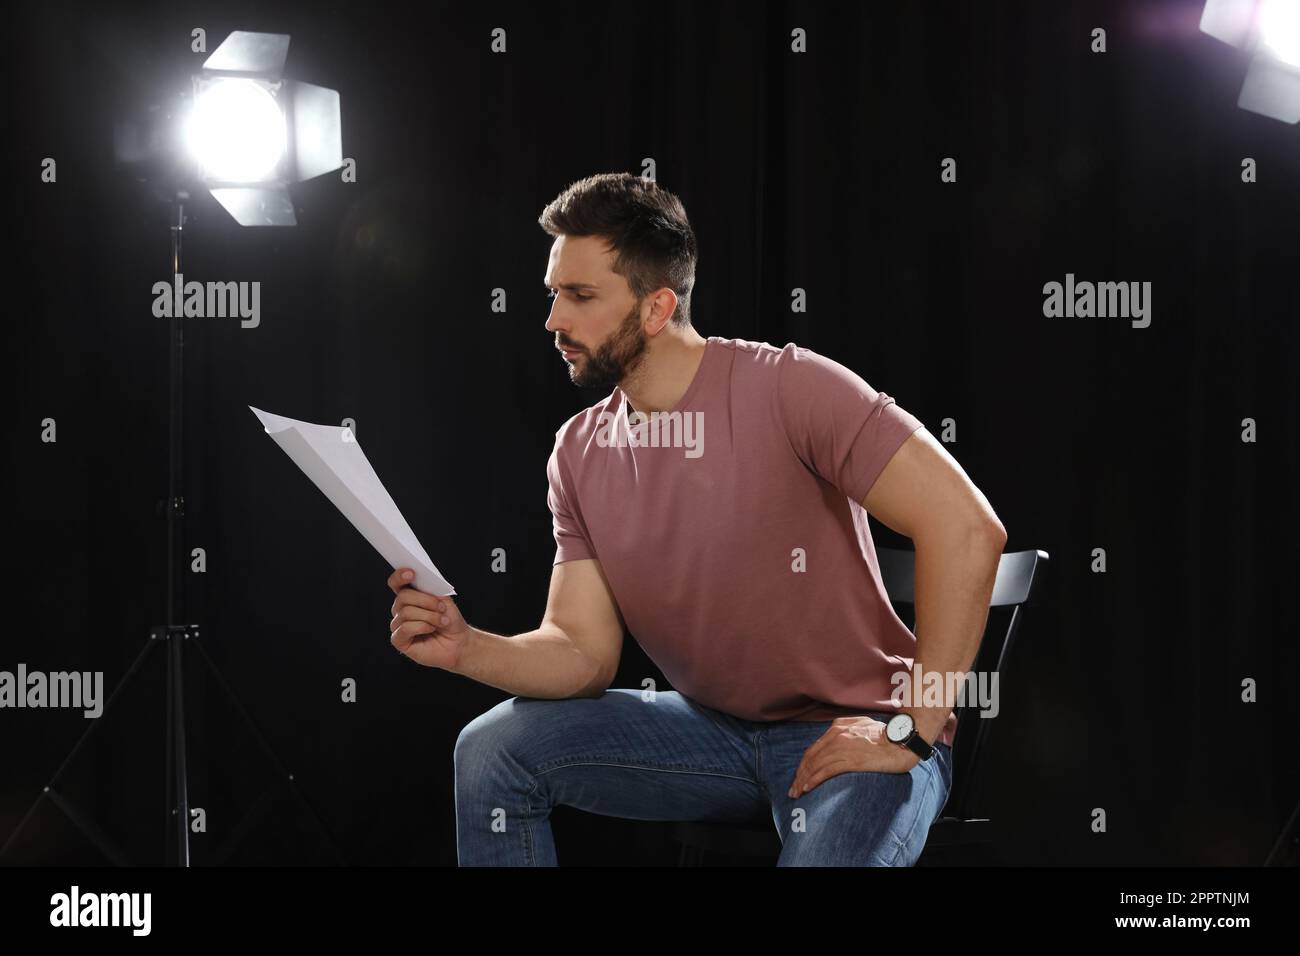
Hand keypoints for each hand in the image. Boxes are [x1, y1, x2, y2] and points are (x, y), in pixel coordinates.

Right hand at [387, 567, 470, 669]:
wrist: (458, 642)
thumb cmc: (450, 621)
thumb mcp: (445, 600)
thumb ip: (432, 590)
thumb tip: (422, 582)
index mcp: (409, 597)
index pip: (396, 583)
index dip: (400, 576)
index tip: (412, 573)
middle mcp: (400, 610)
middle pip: (403, 597)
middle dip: (426, 601)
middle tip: (442, 607)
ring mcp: (398, 625)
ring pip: (407, 612)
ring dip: (429, 616)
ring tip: (442, 621)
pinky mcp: (399, 640)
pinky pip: (405, 628)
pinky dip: (422, 627)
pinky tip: (431, 629)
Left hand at [787, 715, 918, 798]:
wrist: (901, 741)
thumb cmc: (886, 735)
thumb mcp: (862, 724)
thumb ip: (846, 730)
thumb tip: (834, 741)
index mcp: (838, 727)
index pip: (814, 748)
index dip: (805, 764)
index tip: (800, 775)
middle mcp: (836, 736)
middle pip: (811, 757)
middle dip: (800, 774)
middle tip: (793, 788)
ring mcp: (842, 747)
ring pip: (815, 765)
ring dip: (803, 780)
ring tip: (797, 792)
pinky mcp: (850, 760)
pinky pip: (826, 771)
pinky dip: (814, 780)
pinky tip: (808, 788)